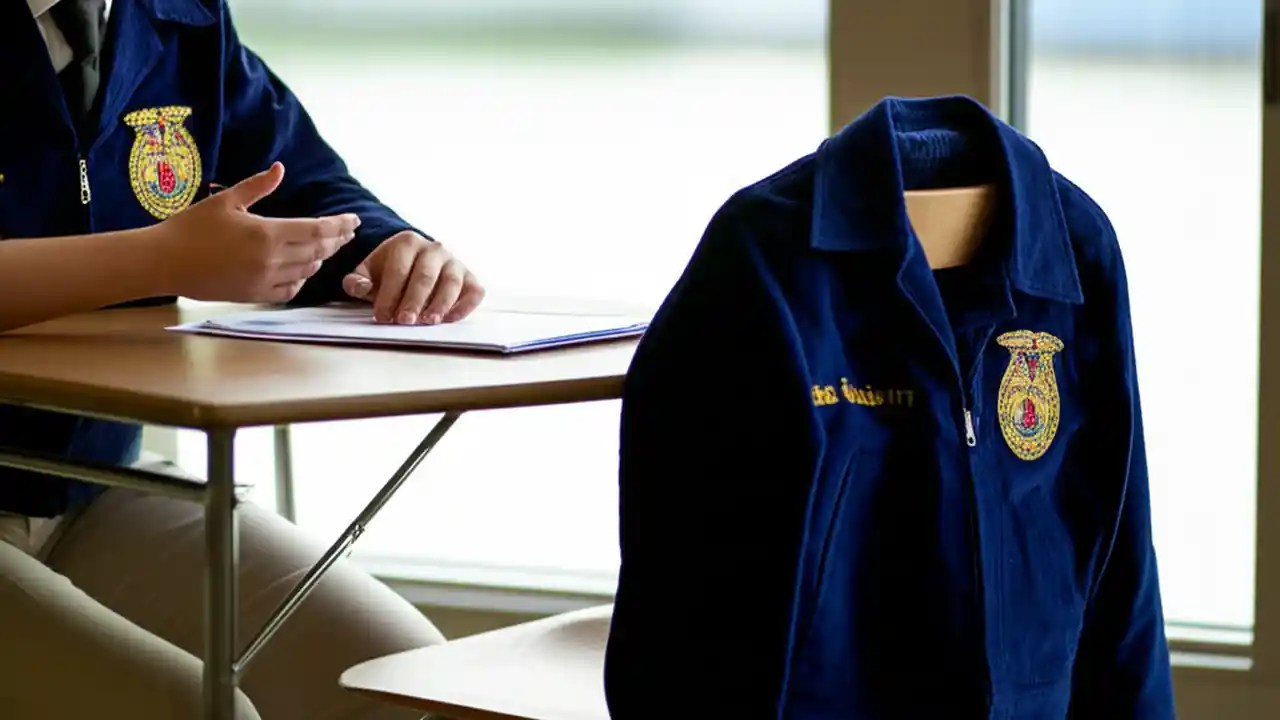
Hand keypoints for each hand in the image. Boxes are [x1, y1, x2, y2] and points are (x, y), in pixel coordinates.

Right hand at [153, 162, 358, 302]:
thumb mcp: (226, 199)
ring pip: (307, 271)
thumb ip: (258, 186)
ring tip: (326, 247)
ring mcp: (264, 280)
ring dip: (319, 258)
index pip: (317, 230)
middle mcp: (271, 259)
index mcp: (268, 233)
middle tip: (348, 232)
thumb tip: (280, 169)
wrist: (164, 261)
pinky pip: (290, 290)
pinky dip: (301, 279)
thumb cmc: (191, 226)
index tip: (354, 220)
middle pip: (318, 250)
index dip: (340, 225)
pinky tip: (303, 270)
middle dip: (336, 240)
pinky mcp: (255, 296)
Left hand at [341, 232, 484, 323]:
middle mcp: (434, 249)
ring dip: (440, 303)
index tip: (382, 316)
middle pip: (425, 275)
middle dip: (414, 300)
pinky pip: (474, 291)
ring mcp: (454, 263)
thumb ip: (356, 280)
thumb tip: (362, 286)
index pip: (398, 269)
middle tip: (405, 321)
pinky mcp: (470, 278)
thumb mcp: (367, 273)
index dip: (389, 294)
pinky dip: (466, 305)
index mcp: (407, 242)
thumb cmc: (389, 273)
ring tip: (429, 322)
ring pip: (451, 282)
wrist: (413, 266)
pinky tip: (450, 319)